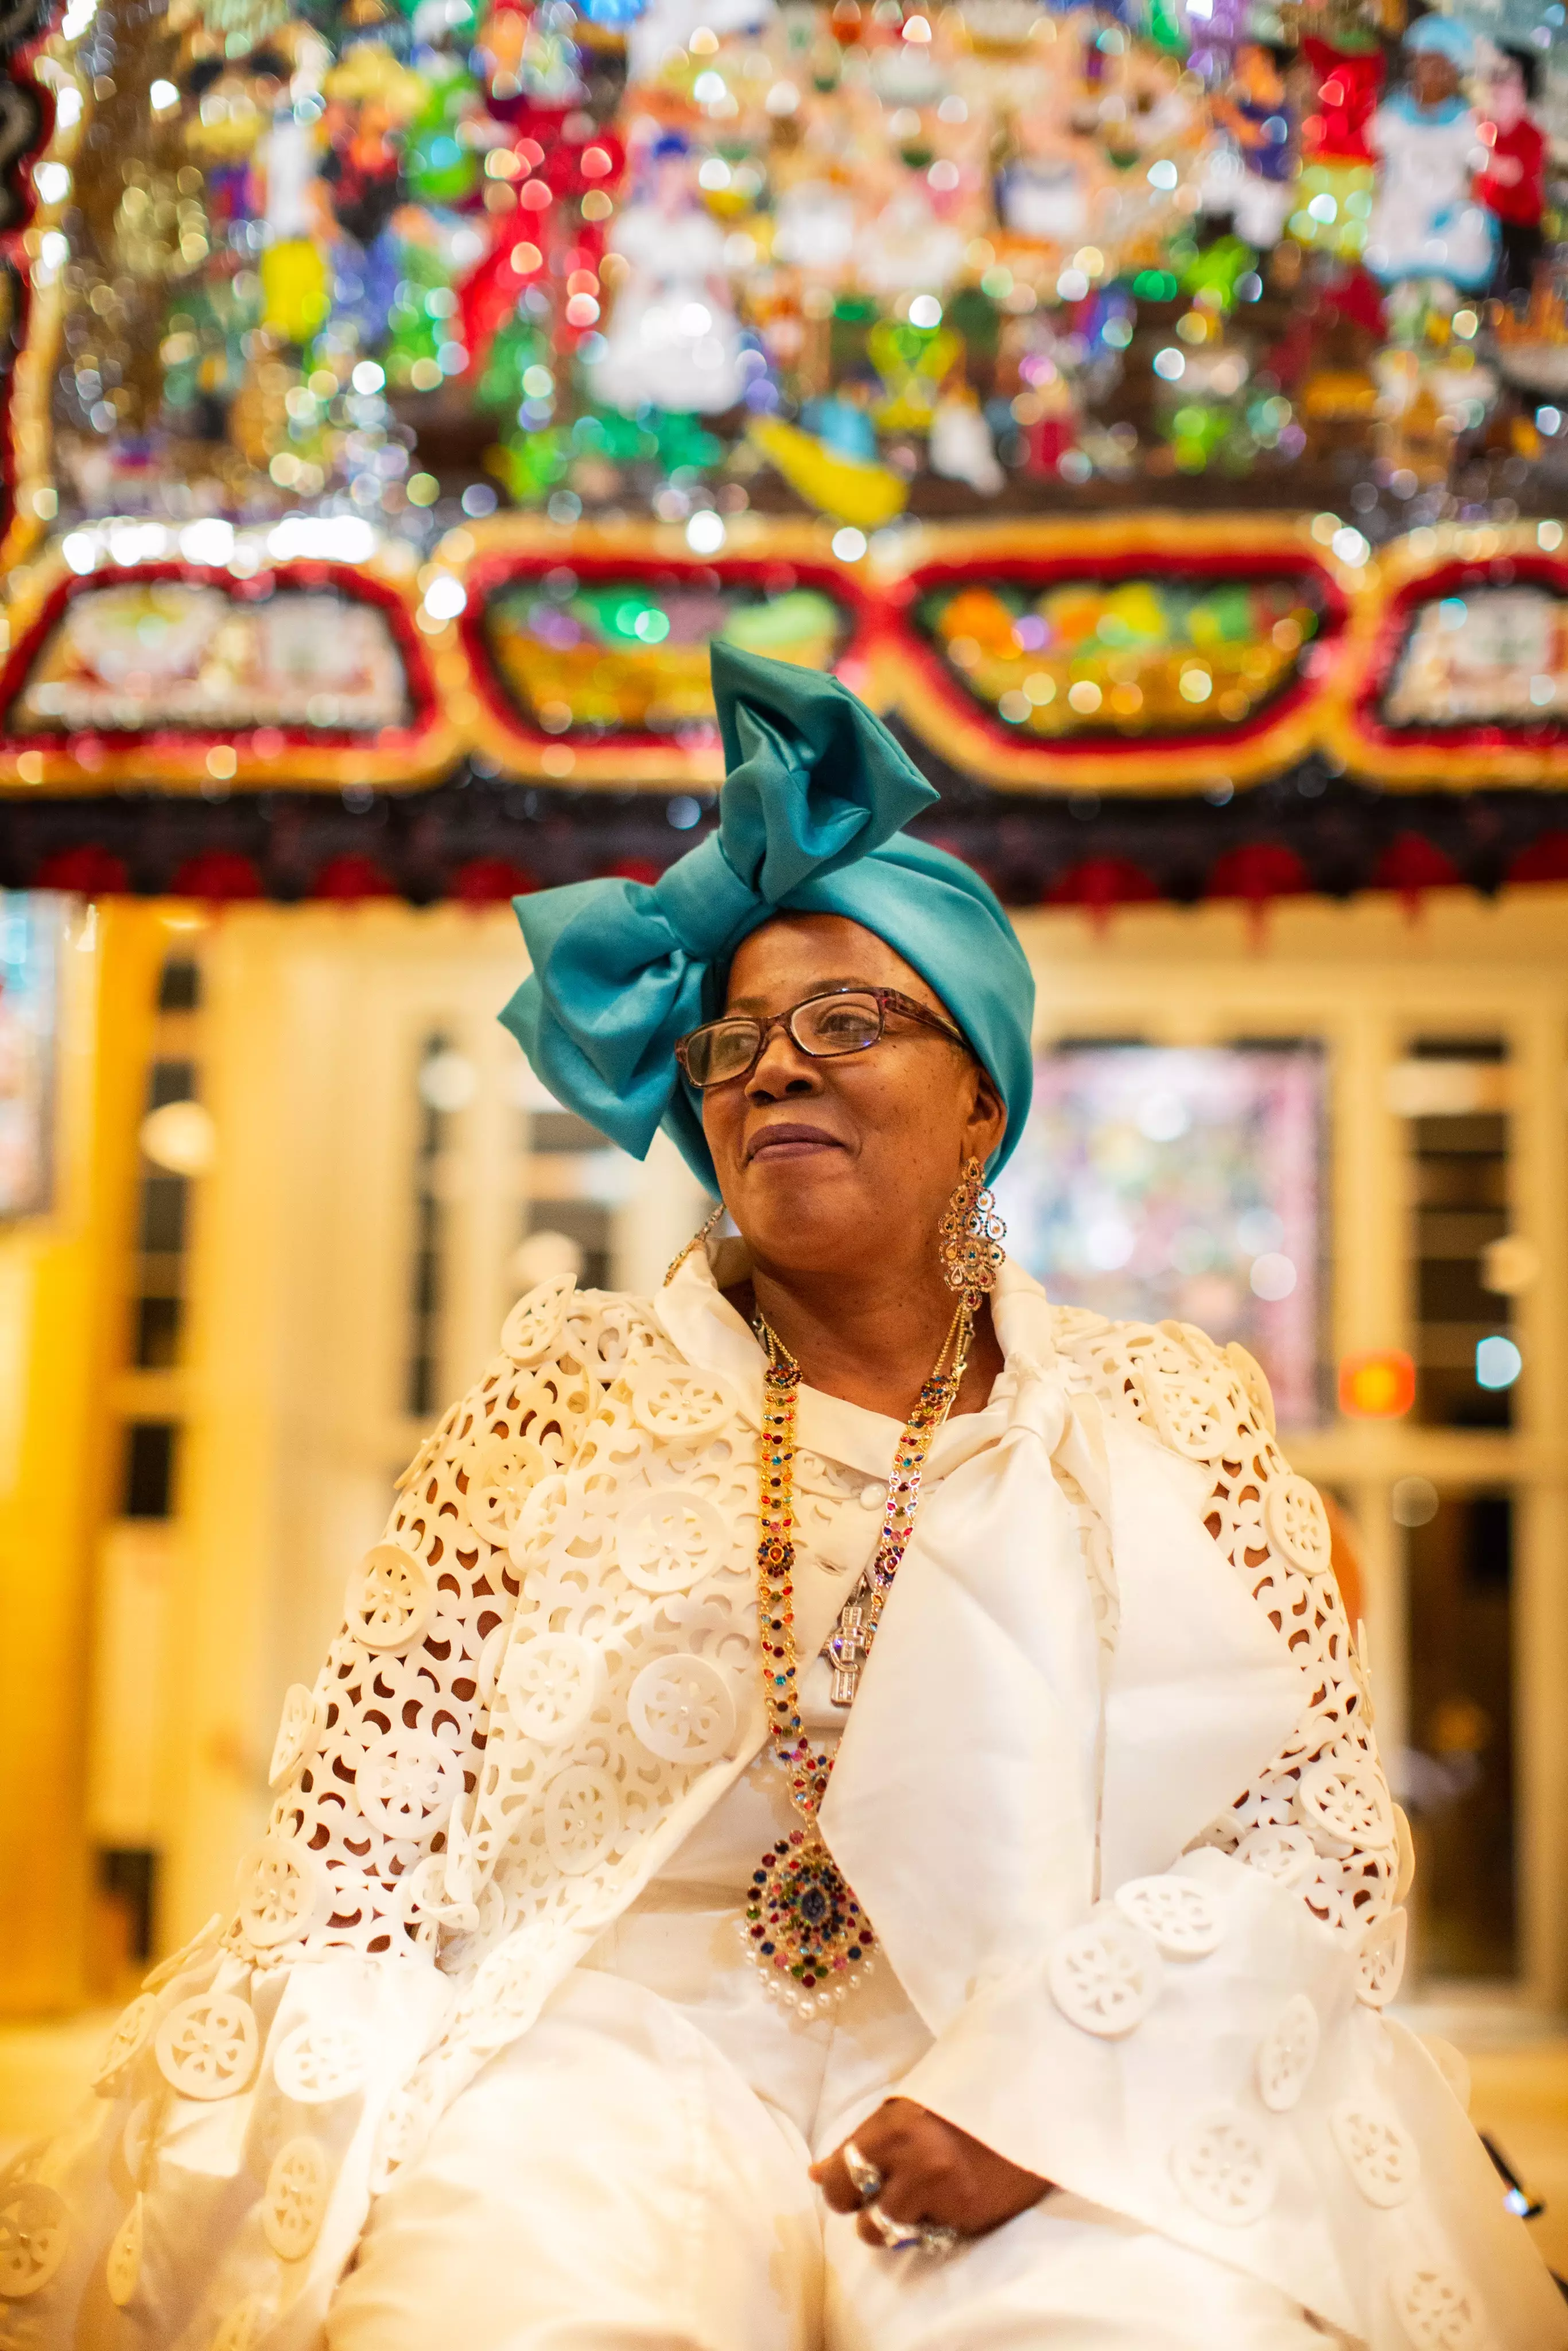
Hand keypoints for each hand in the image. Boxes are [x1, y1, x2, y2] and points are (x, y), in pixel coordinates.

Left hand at [810, 2098, 1051, 2244]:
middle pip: (863, 2220)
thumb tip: (817, 2173)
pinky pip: (932, 2235)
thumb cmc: (962, 2093)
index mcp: (894, 2129)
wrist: (1033, 2098)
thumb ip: (864, 2139)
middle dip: (865, 2210)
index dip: (836, 2186)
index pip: (839, 2181)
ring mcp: (946, 2200)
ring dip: (895, 2224)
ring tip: (911, 2199)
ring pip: (894, 2236)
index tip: (843, 2183)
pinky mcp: (972, 2220)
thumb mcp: (908, 2105)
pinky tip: (945, 2197)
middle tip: (879, 2193)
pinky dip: (931, 2223)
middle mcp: (916, 2169)